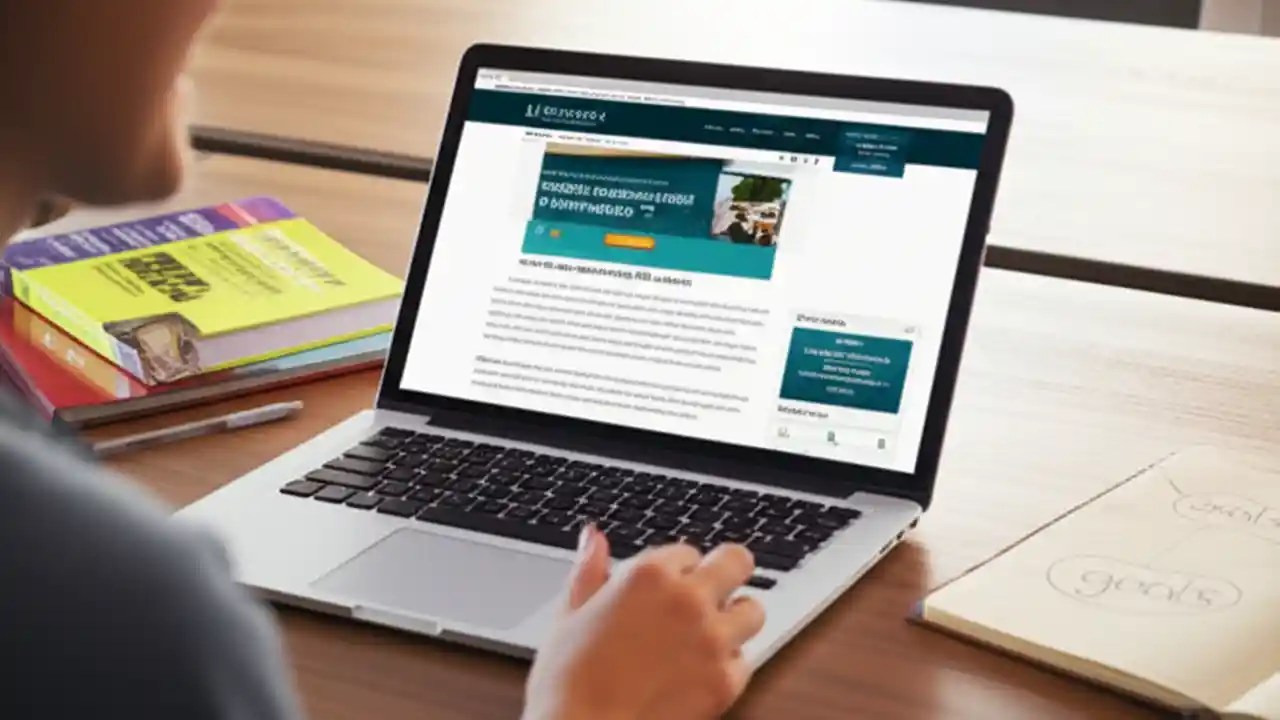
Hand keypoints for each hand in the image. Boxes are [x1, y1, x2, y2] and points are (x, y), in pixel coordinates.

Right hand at [523, 526, 765, 719]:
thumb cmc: (568, 680)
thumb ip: (589, 568)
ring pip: (753, 610)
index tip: (666, 589)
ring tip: (709, 634)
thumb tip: (593, 536)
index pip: (688, 551)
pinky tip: (699, 671)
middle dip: (727, 573)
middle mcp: (687, 599)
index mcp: (647, 574)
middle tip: (714, 591)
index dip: (678, 570)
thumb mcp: (570, 613)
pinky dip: (728, 665)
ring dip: (735, 618)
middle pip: (737, 561)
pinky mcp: (726, 680)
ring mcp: (711, 640)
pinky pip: (746, 661)